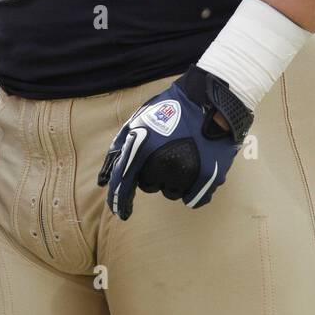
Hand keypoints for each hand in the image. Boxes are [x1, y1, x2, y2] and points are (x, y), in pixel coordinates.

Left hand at [97, 64, 252, 220]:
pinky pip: (193, 198)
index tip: (119, 213)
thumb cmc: (171, 108)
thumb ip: (120, 149)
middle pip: (149, 186)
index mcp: (142, 150)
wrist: (210, 101)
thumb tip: (104, 180)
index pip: (124, 184)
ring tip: (182, 155)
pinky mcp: (207, 177)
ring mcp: (186, 173)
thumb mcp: (138, 121)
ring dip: (173, 180)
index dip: (118, 201)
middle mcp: (162, 165)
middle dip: (152, 174)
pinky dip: (193, 190)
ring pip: (171, 192)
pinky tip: (196, 172)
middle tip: (164, 152)